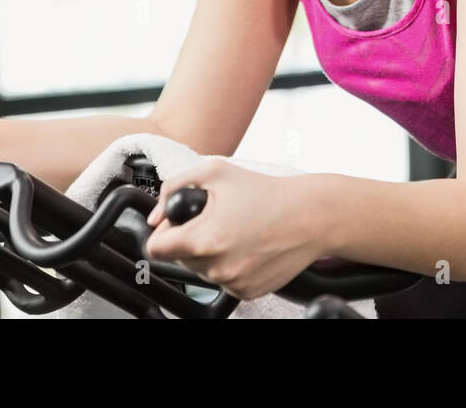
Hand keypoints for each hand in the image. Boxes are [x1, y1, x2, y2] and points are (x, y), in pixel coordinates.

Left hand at [143, 159, 326, 300]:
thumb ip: (173, 188)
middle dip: (190, 238)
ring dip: (210, 252)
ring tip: (235, 229)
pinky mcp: (249, 292)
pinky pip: (225, 280)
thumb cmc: (266, 192)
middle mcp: (217, 267)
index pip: (156, 249)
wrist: (310, 215)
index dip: (163, 231)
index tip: (176, 222)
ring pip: (202, 270)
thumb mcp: (214, 172)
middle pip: (179, 258)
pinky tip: (248, 244)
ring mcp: (234, 283)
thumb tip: (155, 216)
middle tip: (215, 218)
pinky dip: (231, 264)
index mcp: (204, 239)